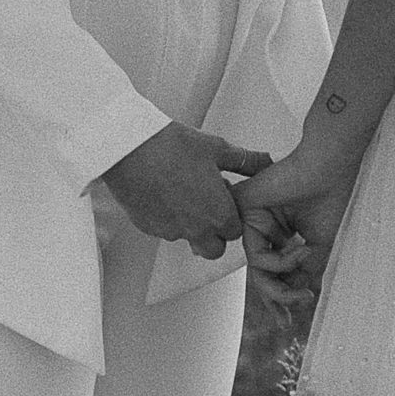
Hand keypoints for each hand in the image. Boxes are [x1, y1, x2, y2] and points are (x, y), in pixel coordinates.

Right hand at [100, 123, 271, 256]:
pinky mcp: (149, 228)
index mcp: (218, 214)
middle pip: (215, 249)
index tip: (224, 198)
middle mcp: (197, 230)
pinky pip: (165, 231)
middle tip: (208, 205)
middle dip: (215, 233)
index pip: (235, 230)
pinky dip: (168, 218)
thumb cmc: (171, 146)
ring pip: (189, 240)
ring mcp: (171, 232)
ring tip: (183, 192)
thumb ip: (245, 161)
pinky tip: (164, 193)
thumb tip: (265, 161)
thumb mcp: (216, 148)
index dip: (231, 214)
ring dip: (191, 225)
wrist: (128, 148)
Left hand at [236, 146, 361, 322]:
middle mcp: (262, 226)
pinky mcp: (244, 213)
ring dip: (283, 279)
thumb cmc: (331, 198)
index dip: (280, 298)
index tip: (287, 321)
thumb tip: (297, 298)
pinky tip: (299, 248)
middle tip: (296, 306)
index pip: (272, 271)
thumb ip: (304, 273)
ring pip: (258, 270)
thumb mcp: (320, 247)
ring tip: (306, 263)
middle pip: (261, 274)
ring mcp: (252, 220)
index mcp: (279, 231)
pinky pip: (256, 256)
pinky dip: (280, 261)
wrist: (331, 167)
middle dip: (278, 297)